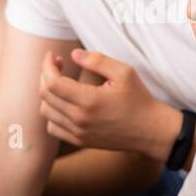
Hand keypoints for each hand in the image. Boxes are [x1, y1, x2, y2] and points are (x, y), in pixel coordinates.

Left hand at [38, 49, 171, 156]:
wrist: (150, 131)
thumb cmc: (139, 99)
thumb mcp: (124, 73)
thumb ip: (97, 60)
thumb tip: (73, 54)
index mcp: (89, 100)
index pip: (52, 82)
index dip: (47, 65)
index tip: (53, 55)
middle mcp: (79, 119)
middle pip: (45, 95)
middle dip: (46, 75)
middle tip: (58, 64)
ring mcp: (78, 133)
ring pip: (46, 111)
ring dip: (47, 93)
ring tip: (60, 82)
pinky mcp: (80, 141)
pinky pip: (53, 128)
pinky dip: (52, 113)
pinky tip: (64, 103)